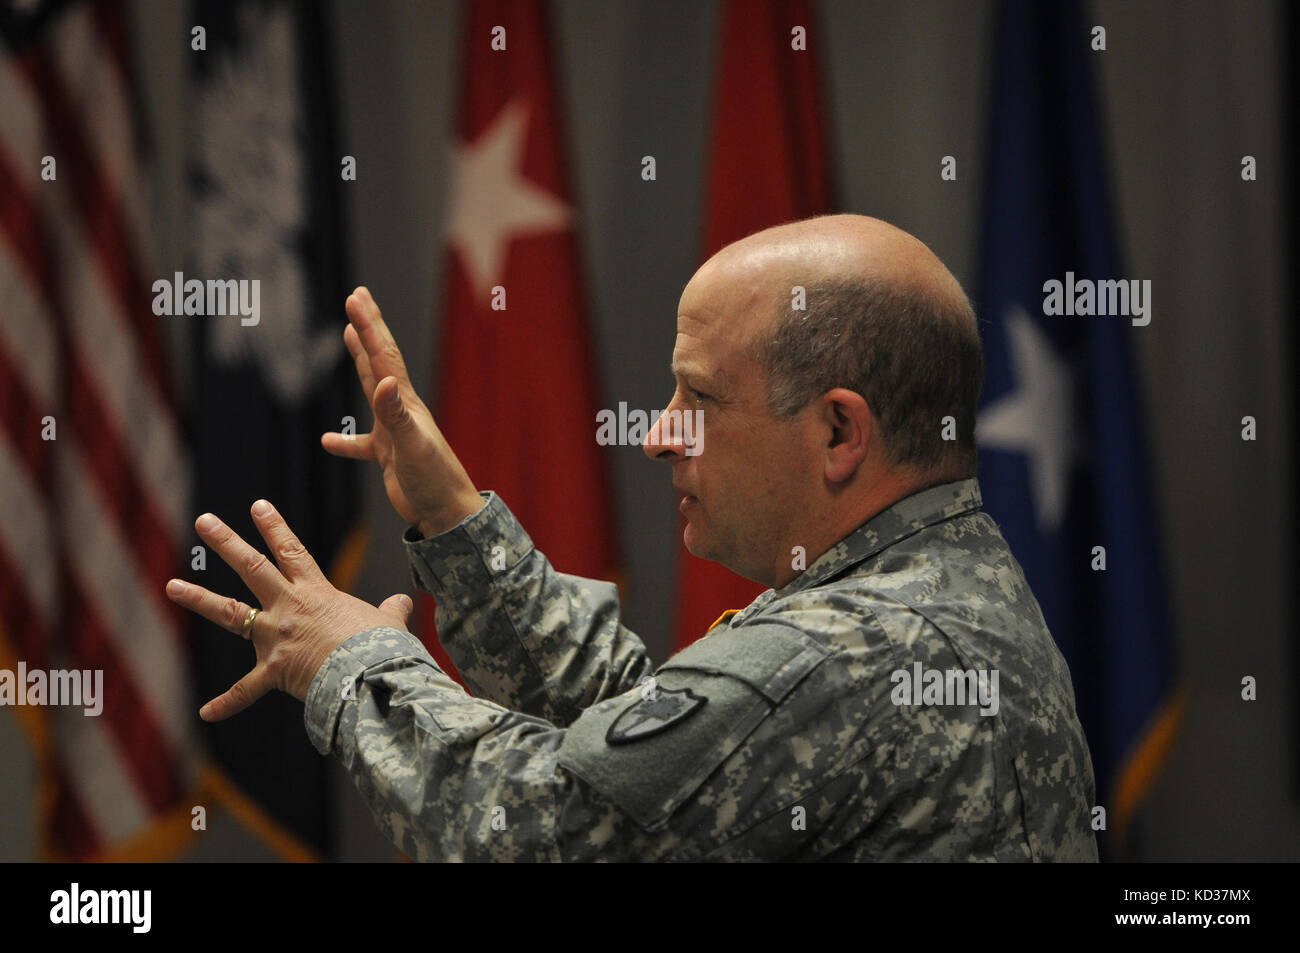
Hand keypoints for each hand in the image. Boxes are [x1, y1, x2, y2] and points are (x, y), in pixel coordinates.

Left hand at [166, 500, 413, 720]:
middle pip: (252, 567)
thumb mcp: (390, 622)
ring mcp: (276, 638)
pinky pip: (245, 690)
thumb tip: (403, 601)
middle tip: (203, 520)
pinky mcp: (273, 672)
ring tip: (171, 585)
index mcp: (317, 593)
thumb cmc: (383, 646)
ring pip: (231, 613)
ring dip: (199, 598)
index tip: (257, 505)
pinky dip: (226, 703)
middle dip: (226, 542)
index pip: (292, 551)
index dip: (274, 527)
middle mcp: (289, 608)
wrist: (371, 675)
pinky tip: (205, 713)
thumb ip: (391, 610)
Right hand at [321, 286, 483, 536]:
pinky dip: (345, 441)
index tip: (356, 296)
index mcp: (405, 403)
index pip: (384, 356)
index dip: (369, 326)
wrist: (447, 514)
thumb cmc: (434, 481)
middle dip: (367, 328)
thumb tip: (382, 380)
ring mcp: (395, 431)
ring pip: (372, 389)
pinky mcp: (389, 456)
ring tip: (349, 336)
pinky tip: (329, 441)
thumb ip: (394, 414)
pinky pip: (362, 444)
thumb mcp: (411, 446)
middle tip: (357, 297)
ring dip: (361, 362)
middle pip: (380, 360)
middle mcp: (401, 410)